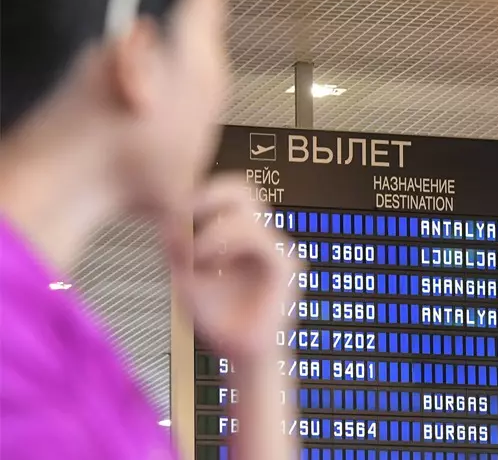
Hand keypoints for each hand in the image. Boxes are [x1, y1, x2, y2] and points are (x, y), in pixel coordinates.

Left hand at [166, 174, 302, 360]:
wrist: (240, 353)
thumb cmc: (217, 316)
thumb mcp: (187, 273)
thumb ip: (180, 245)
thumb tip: (169, 219)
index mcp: (241, 233)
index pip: (228, 192)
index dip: (200, 195)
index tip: (172, 217)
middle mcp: (263, 235)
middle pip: (243, 190)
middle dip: (210, 197)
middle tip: (184, 218)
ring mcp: (277, 248)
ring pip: (249, 213)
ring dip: (214, 230)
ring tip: (194, 254)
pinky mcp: (284, 266)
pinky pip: (258, 239)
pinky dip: (227, 244)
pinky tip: (208, 265)